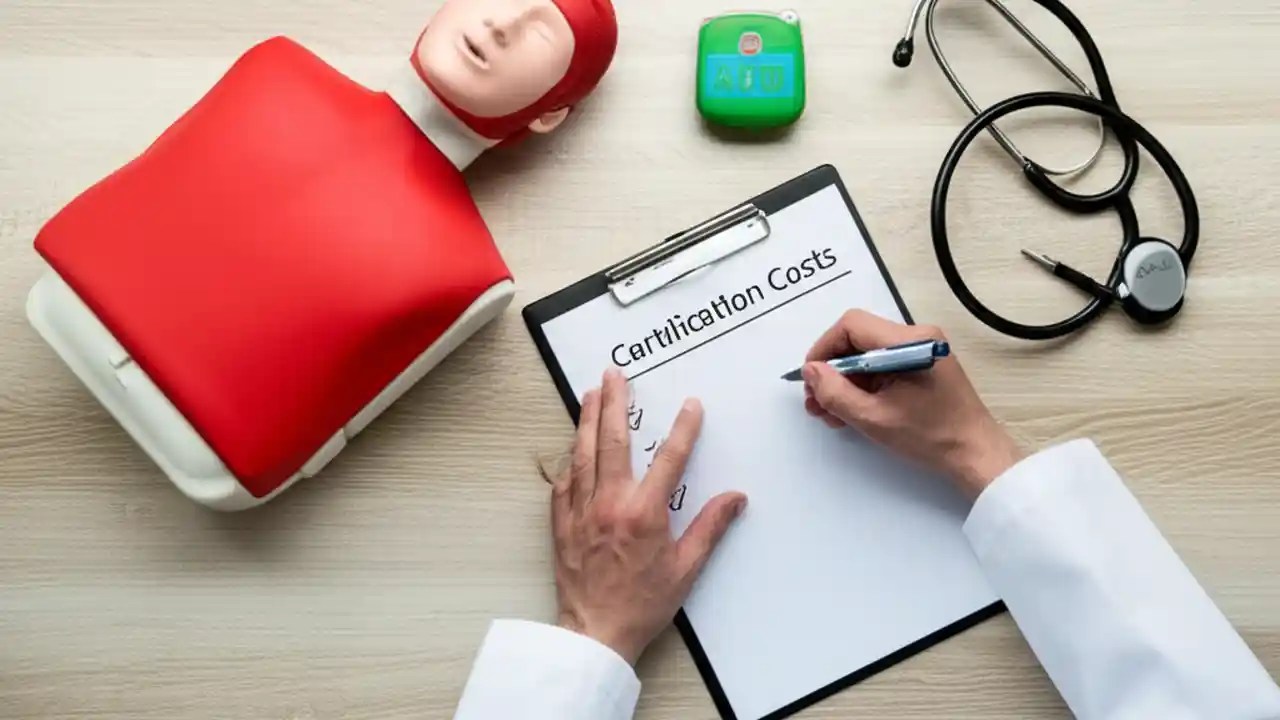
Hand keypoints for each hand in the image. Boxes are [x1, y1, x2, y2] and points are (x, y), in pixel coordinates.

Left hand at [552, 368, 747, 664]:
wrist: (595, 633)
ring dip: (588, 419)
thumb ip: (710, 527)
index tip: (691, 406)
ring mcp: (582, 511)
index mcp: (644, 514)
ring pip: (583, 453)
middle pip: (613, 441)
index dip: (683, 429)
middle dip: (615, 403)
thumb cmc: (640, 605)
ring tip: (591, 393)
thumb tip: (734, 499)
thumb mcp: (686, 569)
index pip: (669, 459)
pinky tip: (572, 444)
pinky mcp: (562, 523)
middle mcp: (609, 504)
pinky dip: (569, 458)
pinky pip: (564, 482)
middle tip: (616, 377)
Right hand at [801, 310, 1022, 499]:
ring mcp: (921, 352)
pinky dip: (863, 386)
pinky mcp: (921, 367)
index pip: (852, 326)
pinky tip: (850, 410)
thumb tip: (810, 371)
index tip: (810, 377)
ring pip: (867, 356)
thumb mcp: (874, 418)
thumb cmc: (931, 437)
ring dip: (844, 382)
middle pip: (858, 340)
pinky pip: (882, 367)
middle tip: (815, 400)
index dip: (824, 348)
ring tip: (828, 412)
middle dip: (832, 370)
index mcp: (910, 342)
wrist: (975, 454)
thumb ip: (836, 392)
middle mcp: (917, 338)